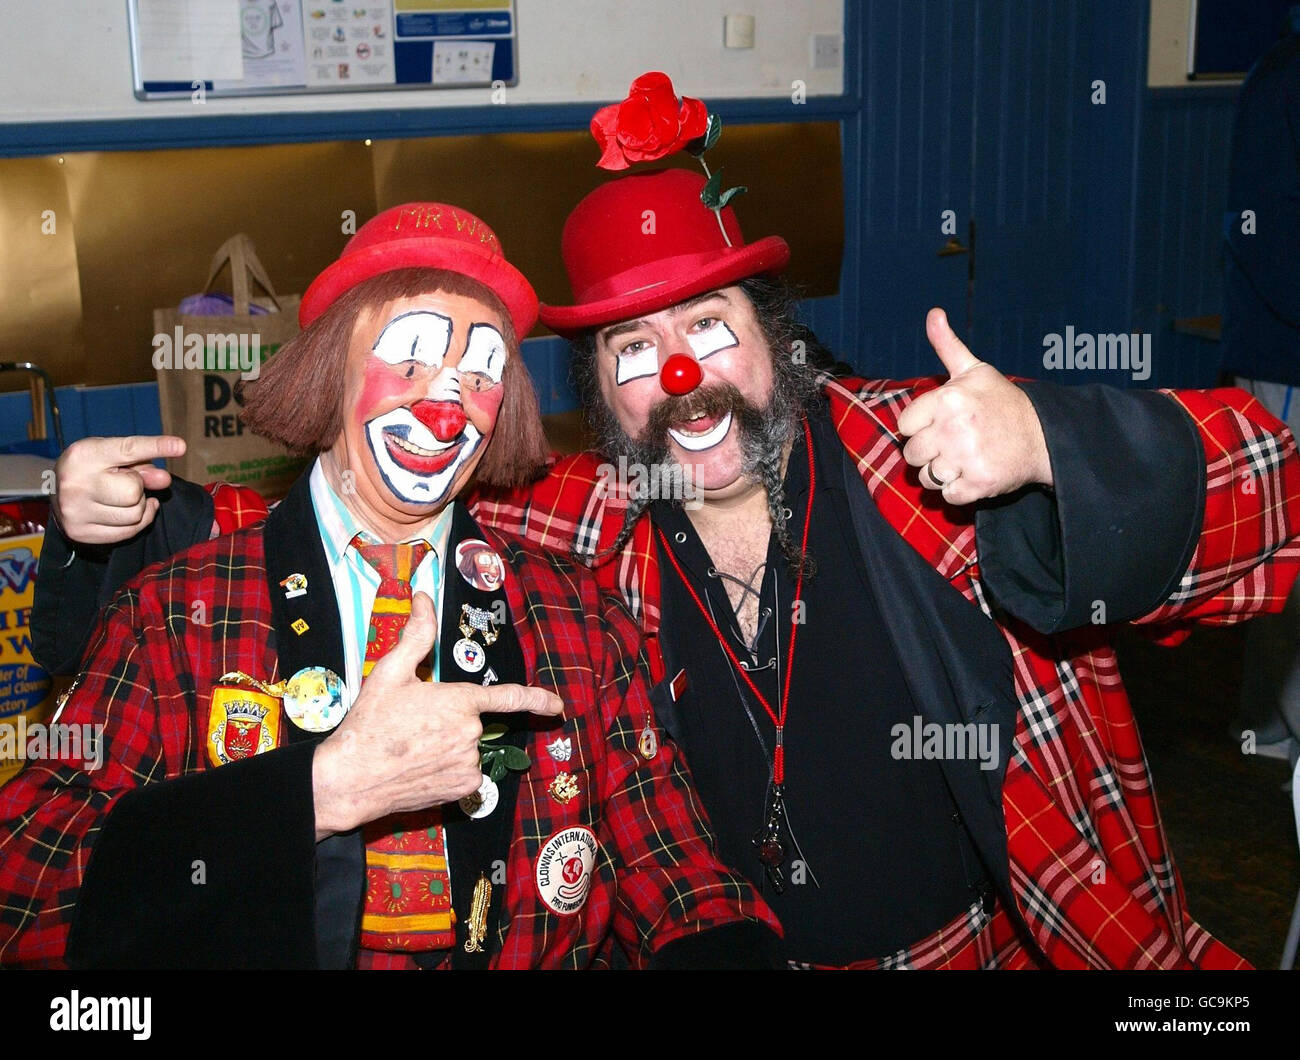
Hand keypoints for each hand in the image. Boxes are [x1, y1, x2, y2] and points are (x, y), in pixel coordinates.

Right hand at [51, 435, 185, 544]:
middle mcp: (75, 483)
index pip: (128, 450)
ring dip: (138, 506)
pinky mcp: (80, 533)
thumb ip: (143, 463)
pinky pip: (128, 532)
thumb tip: (164, 479)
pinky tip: (123, 511)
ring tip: (122, 496)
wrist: (56, 490)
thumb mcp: (115, 456)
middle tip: (124, 482)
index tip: (181, 446)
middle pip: (134, 491)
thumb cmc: (94, 468)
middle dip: (138, 487)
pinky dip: (135, 523)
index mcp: (84, 455)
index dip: (156, 446)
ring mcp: (75, 511)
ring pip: (135, 515)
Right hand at [311, 592, 564, 839]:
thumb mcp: (390, 672)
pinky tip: (420, 770)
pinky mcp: (465, 788)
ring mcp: (469, 762)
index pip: (507, 696)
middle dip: (449, 722)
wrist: (352, 778)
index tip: (556, 704)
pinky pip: (465, 773)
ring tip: (412, 750)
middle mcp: (471, 732)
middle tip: (413, 728)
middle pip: (471, 722)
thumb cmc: (370, 724)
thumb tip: (424, 598)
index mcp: (459, 700)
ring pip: (467, 748)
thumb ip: (416, 634)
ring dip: (447, 747)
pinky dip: (447, 770)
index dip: (536, 699)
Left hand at [896, 308, 1051, 504]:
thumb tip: (933, 313)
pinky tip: (972, 474)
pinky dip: (957, 490)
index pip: (905, 425)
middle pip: (911, 454)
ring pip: (926, 477)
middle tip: (953, 443)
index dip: (920, 427)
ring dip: (941, 472)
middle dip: (928, 452)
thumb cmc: (1003, 402)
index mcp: (948, 399)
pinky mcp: (978, 484)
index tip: (940, 423)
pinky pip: (947, 495)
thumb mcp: (976, 370)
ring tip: (963, 459)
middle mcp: (953, 428)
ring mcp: (966, 458)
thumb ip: (948, 346)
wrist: (1044, 435)